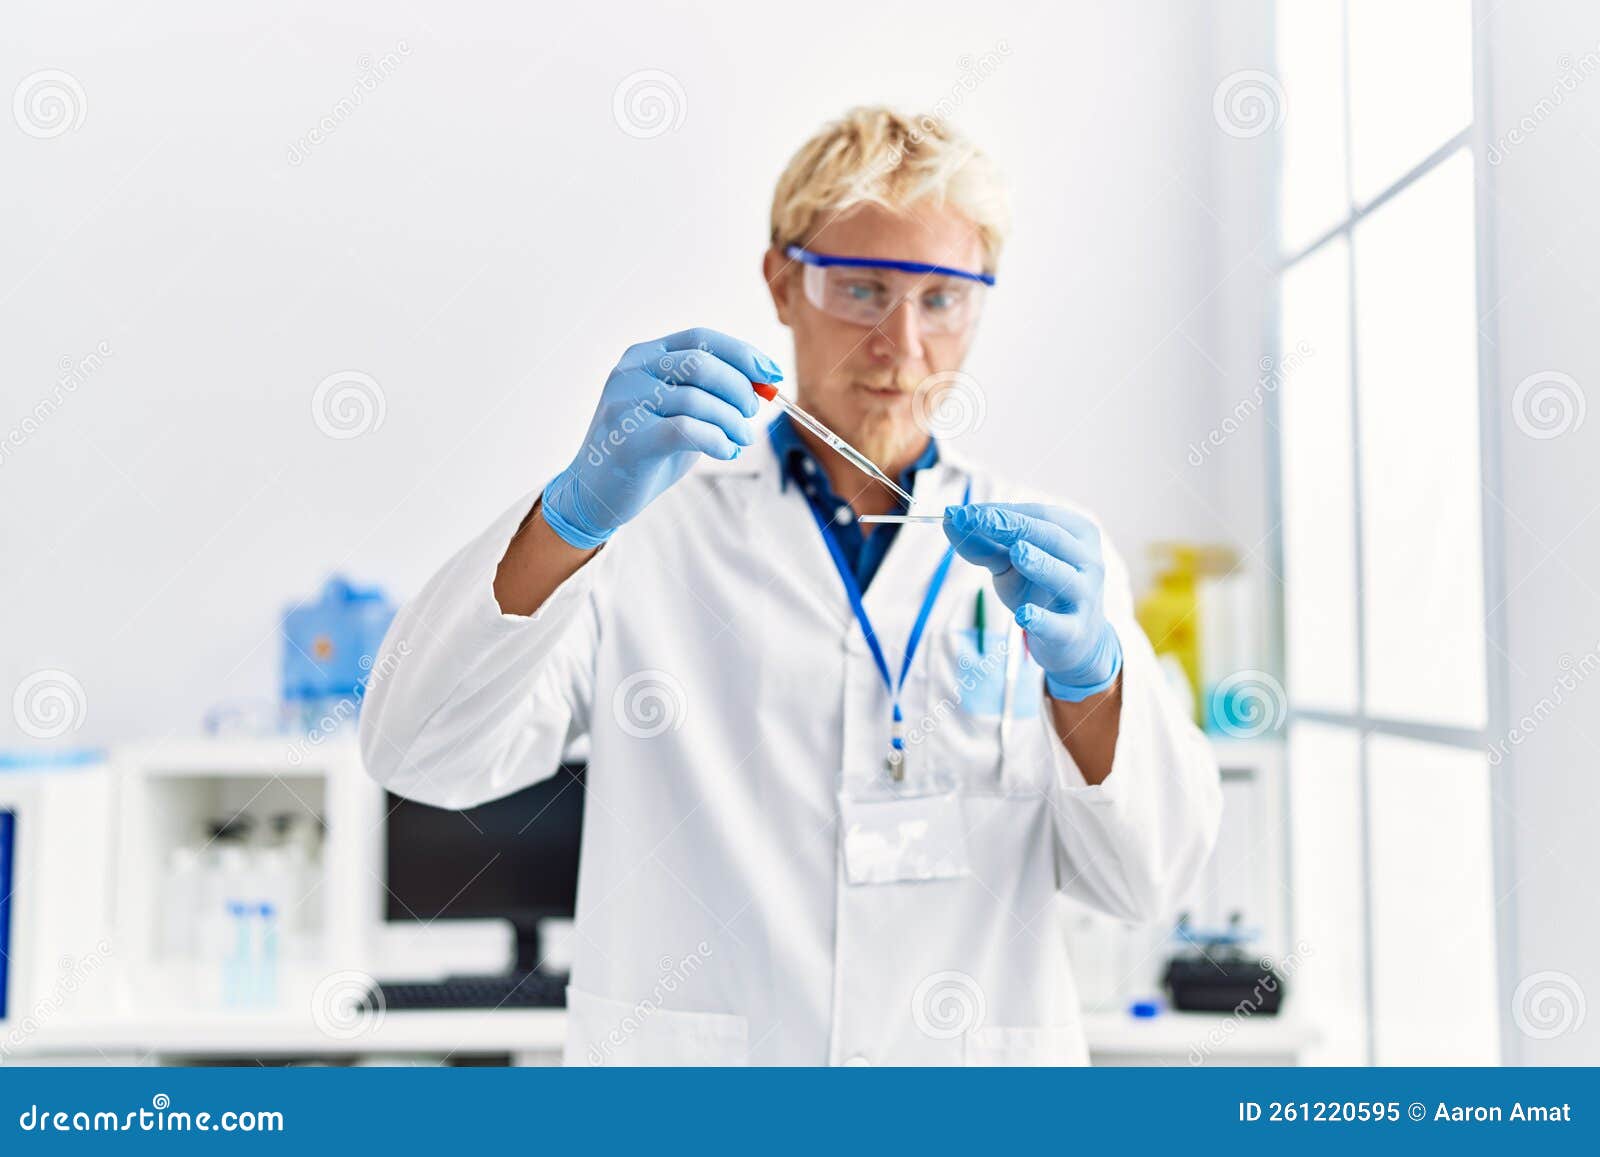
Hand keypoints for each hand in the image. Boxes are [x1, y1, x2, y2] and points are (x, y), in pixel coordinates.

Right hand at [541, 328, 783, 548]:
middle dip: (739, 388)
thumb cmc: (645, 450)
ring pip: (697, 398)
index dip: (742, 354)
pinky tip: (726, 450)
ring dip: (732, 421)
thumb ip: (709, 394)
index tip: (771, 375)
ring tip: (741, 439)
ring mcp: (626, 403)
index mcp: (643, 357)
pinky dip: (716, 440)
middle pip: (701, 363)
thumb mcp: (677, 412)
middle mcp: (631, 372)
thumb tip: (762, 387)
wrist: (595, 493)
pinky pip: (687, 430)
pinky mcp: (629, 438)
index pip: (700, 339)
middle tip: (751, 413)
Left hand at [943, 503, 1121, 701]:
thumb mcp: (1010, 563)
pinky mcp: (1074, 631)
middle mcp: (1087, 561)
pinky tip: (1024, 615)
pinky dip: (1042, 619)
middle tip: (980, 519)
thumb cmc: (1039, 589)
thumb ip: (983, 543)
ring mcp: (1084, 596)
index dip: (1003, 511)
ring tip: (1017, 552)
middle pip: (1052, 537)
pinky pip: (1059, 625)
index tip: (966, 512)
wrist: (1072, 640)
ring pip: (1062, 576)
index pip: (1039, 515)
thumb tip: (949, 518)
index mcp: (1076, 533)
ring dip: (1039, 564)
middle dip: (1015, 526)